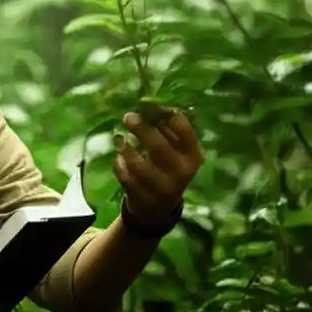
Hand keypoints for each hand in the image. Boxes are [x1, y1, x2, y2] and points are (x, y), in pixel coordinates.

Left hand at [113, 109, 202, 230]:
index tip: (153, 105)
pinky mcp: (141, 197)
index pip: (185, 132)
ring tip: (120, 139)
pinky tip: (119, 158)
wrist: (158, 208)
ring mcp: (161, 188)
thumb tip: (151, 104)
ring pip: (138, 165)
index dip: (167, 116)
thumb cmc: (167, 169)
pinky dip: (119, 165)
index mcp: (192, 156)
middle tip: (128, 116)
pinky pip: (125, 177)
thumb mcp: (176, 152)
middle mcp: (180, 173)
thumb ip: (167, 130)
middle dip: (141, 130)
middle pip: (159, 148)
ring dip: (126, 149)